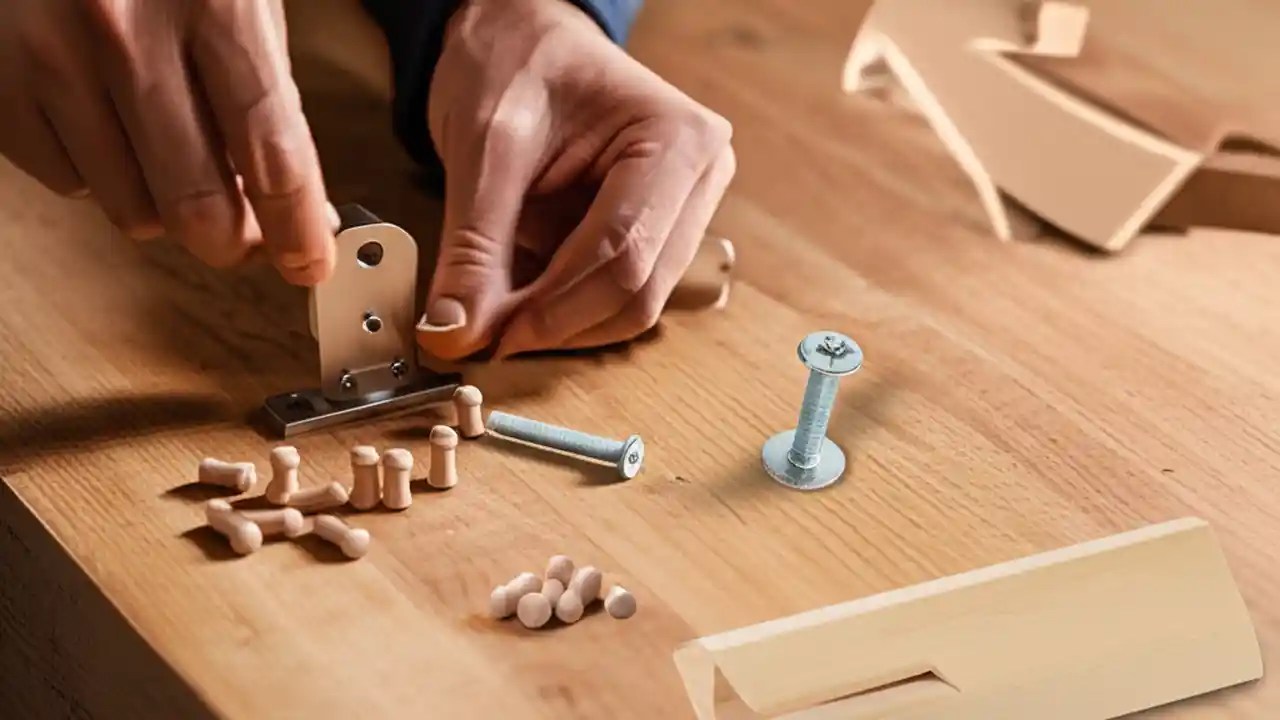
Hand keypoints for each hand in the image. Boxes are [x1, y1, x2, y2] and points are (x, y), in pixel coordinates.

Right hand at [0, 0, 335, 284]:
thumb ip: (266, 93)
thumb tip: (294, 203)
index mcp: (214, 5)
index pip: (272, 154)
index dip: (298, 228)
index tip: (311, 265)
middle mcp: (125, 35)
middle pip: (195, 205)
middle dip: (232, 241)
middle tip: (247, 239)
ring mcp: (50, 58)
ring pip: (130, 209)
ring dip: (165, 206)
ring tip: (171, 155)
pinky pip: (66, 181)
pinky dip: (100, 174)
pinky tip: (109, 126)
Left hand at [418, 0, 735, 359]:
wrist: (520, 34)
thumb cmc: (514, 61)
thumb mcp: (483, 146)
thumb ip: (474, 245)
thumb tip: (455, 330)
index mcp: (678, 139)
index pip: (622, 252)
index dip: (554, 308)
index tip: (490, 336)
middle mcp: (700, 177)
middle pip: (638, 290)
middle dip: (560, 323)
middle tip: (489, 338)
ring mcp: (686, 208)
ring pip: (634, 305)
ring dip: (565, 324)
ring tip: (500, 315)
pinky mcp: (659, 231)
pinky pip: (620, 294)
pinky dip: (570, 311)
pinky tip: (524, 297)